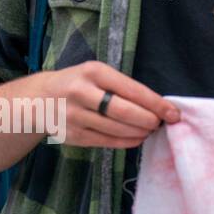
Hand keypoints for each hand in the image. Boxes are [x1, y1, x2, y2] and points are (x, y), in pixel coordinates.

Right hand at [39, 60, 179, 149]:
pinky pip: (107, 141)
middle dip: (148, 120)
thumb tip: (159, 108)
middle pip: (124, 112)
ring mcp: (74, 115)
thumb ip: (122, 87)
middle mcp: (80, 92)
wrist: (39, 99)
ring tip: (148, 130)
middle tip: (159, 124)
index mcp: (92, 72)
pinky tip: (135, 138)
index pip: (131, 89)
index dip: (156, 103)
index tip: (174, 113)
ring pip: (117, 129)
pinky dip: (126, 141)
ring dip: (139, 132)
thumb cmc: (78, 84)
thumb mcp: (96, 75)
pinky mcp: (72, 135)